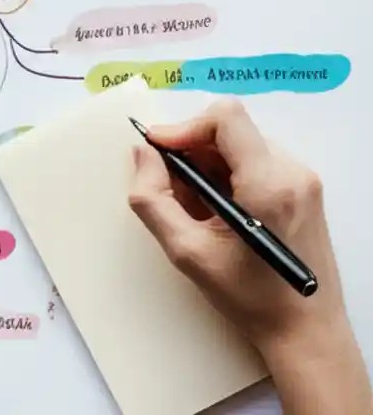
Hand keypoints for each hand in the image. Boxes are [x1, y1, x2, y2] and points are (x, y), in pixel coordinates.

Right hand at [129, 99, 370, 411]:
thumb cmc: (249, 297)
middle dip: (191, 152)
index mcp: (268, 184)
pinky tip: (219, 213)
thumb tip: (141, 155)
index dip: (183, 128)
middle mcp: (292, 172)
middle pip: (230, 130)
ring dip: (208, 166)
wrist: (305, 329)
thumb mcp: (186, 251)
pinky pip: (256, 161)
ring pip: (240, 145)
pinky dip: (228, 176)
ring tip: (196, 209)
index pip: (225, 117)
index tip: (158, 151)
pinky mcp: (304, 189)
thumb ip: (153, 198)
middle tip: (172, 190)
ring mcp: (303, 179)